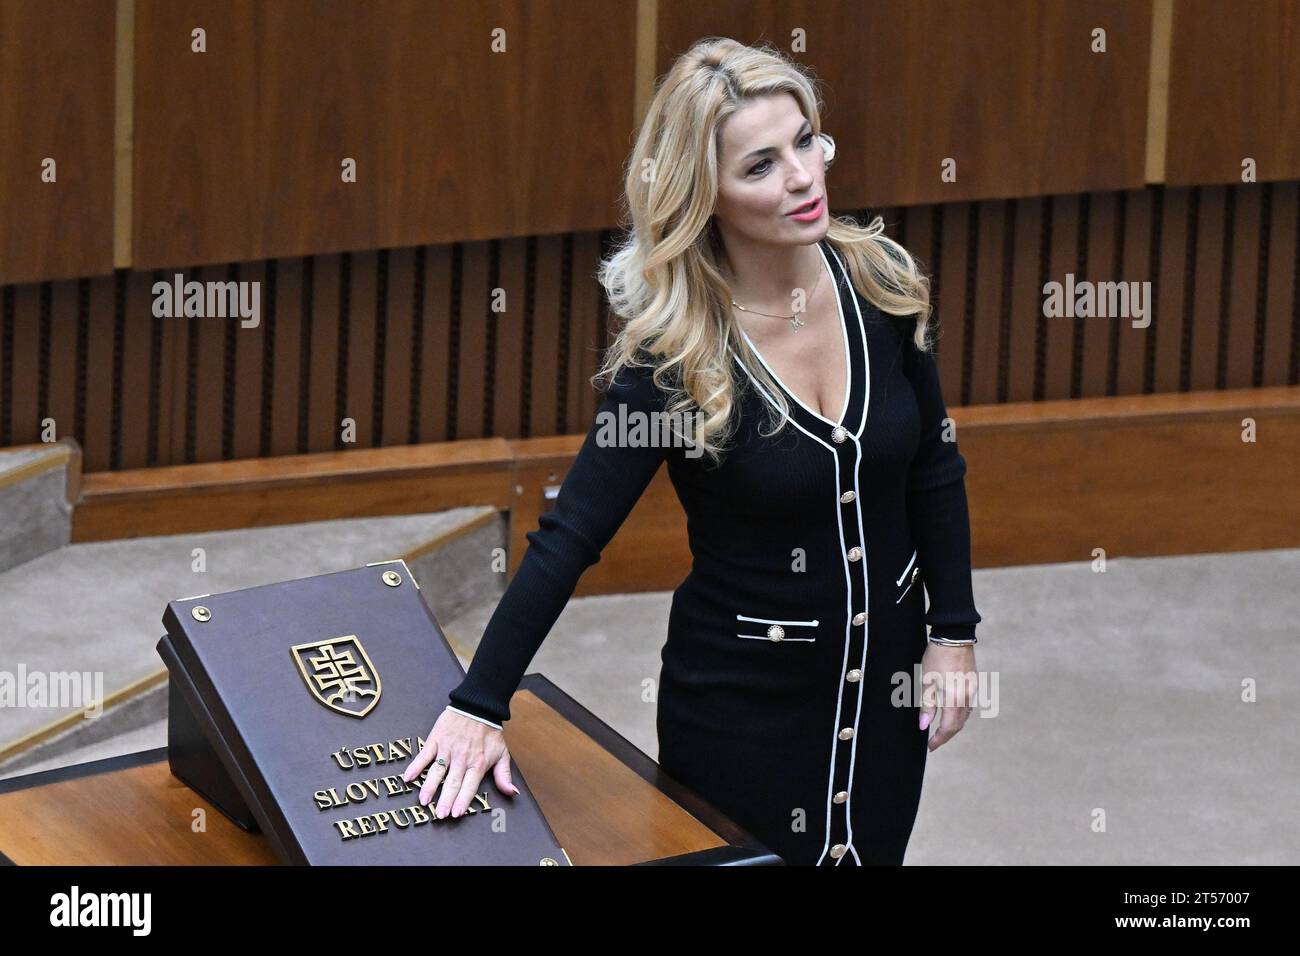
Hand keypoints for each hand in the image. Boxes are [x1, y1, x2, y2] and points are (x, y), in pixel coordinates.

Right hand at [400, 707, 519, 818]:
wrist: (477, 705)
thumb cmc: (490, 731)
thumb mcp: (502, 753)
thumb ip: (504, 775)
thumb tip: (512, 793)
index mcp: (478, 763)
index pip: (469, 786)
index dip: (462, 801)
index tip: (455, 814)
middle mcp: (462, 758)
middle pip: (452, 782)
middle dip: (445, 800)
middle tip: (439, 815)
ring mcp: (448, 749)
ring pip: (437, 771)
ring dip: (429, 787)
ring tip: (423, 801)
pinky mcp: (436, 740)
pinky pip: (424, 755)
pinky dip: (415, 766)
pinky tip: (408, 778)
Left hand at [918, 643, 976, 750]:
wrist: (954, 637)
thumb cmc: (937, 658)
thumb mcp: (927, 682)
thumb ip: (927, 706)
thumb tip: (924, 726)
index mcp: (954, 700)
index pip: (948, 728)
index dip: (939, 739)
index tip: (930, 747)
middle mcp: (966, 698)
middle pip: (958, 724)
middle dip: (946, 735)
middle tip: (934, 741)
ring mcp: (972, 690)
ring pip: (965, 715)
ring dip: (954, 724)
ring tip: (942, 729)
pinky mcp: (973, 682)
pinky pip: (968, 704)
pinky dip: (960, 713)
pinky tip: (953, 711)